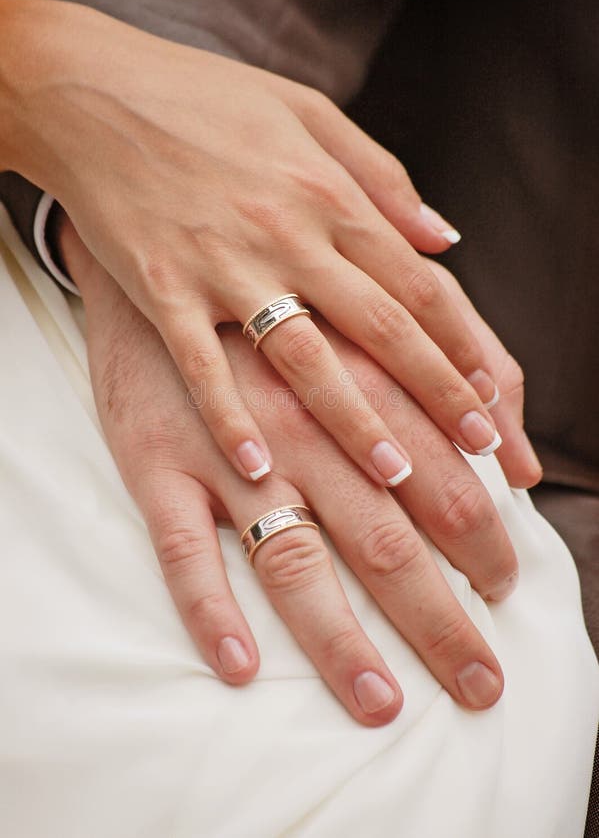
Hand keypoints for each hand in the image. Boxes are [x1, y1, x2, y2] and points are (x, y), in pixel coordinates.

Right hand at [3, 0, 504, 486]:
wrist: (95, 93)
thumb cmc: (205, 99)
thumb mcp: (307, 111)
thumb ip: (380, 175)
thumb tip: (442, 235)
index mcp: (327, 192)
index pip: (415, 281)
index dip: (461, 340)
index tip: (491, 389)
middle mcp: (286, 234)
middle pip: (379, 325)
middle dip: (437, 389)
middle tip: (478, 445)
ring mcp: (223, 266)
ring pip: (303, 355)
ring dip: (353, 418)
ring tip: (395, 472)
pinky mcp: (163, 291)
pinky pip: (202, 366)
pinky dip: (229, 417)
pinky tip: (258, 465)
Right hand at [59, 220, 532, 726]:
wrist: (164, 216)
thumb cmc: (278, 257)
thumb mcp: (376, 282)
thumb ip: (454, 334)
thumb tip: (512, 419)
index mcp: (361, 366)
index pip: (446, 467)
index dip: (486, 533)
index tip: (510, 586)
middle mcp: (302, 413)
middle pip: (387, 530)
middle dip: (442, 612)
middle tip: (481, 681)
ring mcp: (227, 441)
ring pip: (291, 552)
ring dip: (339, 636)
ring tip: (381, 701)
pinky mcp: (156, 456)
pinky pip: (180, 545)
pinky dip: (209, 607)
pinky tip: (240, 666)